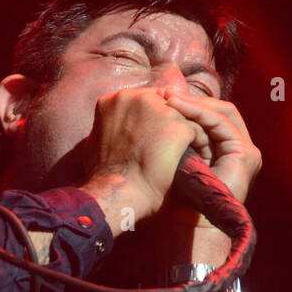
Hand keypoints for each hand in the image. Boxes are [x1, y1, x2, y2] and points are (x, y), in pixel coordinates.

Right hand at [77, 86, 203, 231]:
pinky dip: (197, 145)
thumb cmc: (103, 177)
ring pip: (182, 115)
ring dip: (184, 133)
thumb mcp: (94, 143)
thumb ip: (110, 127)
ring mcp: (157, 108)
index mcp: (112, 100)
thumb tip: (115, 128)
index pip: (143, 100)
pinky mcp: (177, 125)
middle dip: (170, 121)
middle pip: (164, 103)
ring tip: (184, 154)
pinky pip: (196, 130)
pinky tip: (194, 160)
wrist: (117, 194)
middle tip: (171, 145)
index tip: (153, 138)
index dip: (151, 119)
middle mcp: (134, 97)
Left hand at [156, 86, 261, 206]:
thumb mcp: (175, 158)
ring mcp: (246, 151)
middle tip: (164, 92)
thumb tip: (157, 107)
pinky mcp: (246, 154)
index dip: (188, 103)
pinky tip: (179, 107)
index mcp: (225, 148)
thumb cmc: (176, 198)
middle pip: (218, 110)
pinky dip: (200, 113)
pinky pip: (221, 124)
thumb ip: (175, 135)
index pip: (210, 115)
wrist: (188, 226)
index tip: (161, 96)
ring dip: (193, 102)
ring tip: (168, 97)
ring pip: (222, 112)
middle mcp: (239, 147)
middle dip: (191, 99)